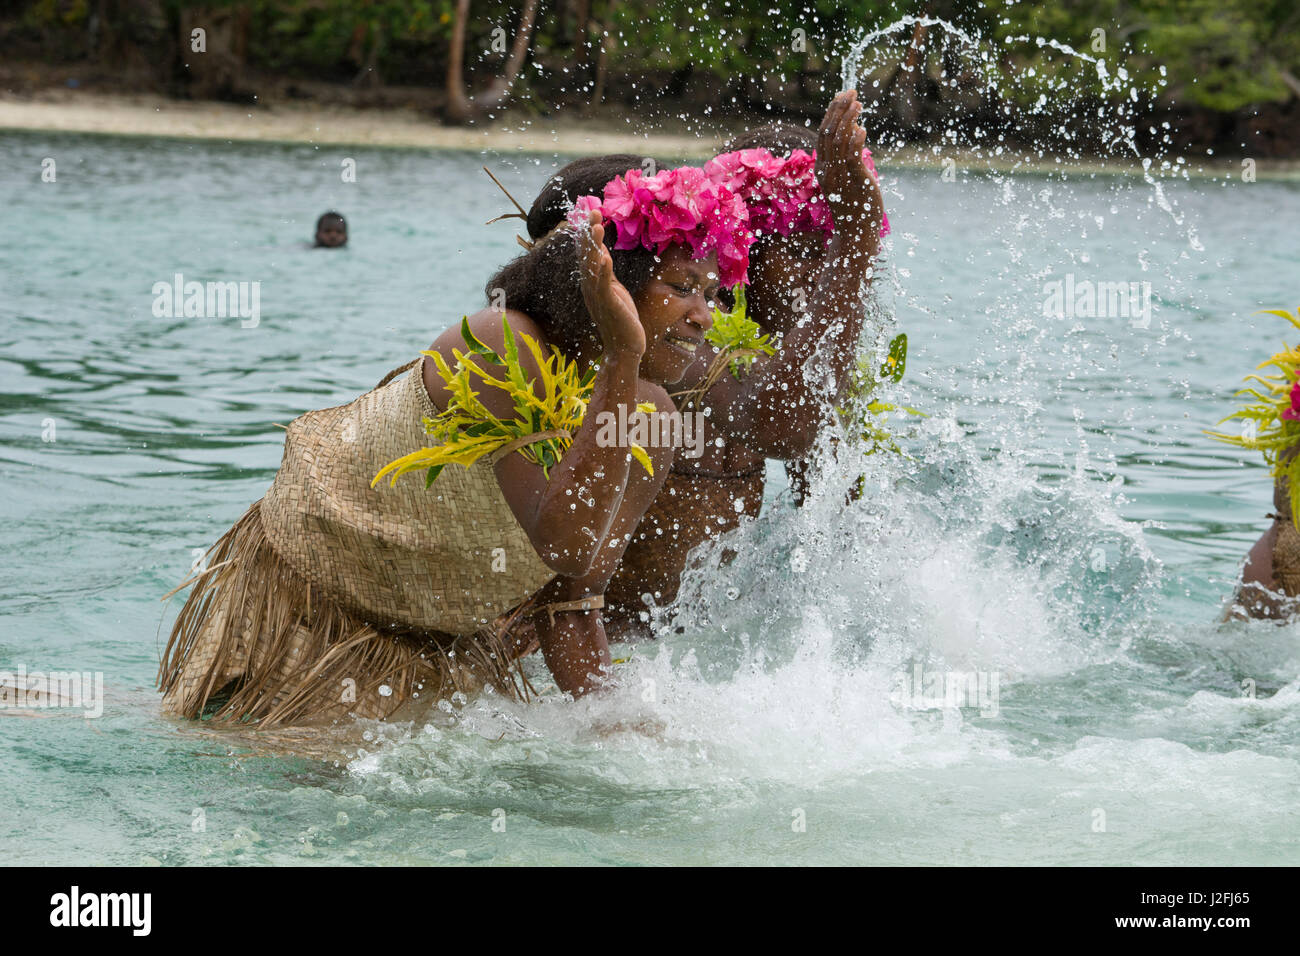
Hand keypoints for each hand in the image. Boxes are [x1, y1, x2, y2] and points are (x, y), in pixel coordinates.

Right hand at [578, 210, 644, 357]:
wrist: (625, 347)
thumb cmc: (621, 319)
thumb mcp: (613, 290)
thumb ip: (606, 273)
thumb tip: (602, 253)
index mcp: (592, 282)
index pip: (588, 253)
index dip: (589, 233)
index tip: (592, 212)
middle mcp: (591, 287)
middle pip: (586, 255)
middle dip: (589, 233)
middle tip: (592, 212)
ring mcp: (598, 296)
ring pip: (592, 267)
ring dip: (593, 247)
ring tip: (595, 228)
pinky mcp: (608, 305)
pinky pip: (603, 286)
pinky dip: (603, 271)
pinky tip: (604, 257)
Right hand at [816, 90, 883, 255]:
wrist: (856, 232)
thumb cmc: (854, 204)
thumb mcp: (848, 176)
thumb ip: (848, 155)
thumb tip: (855, 130)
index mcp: (824, 167)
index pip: (824, 134)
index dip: (832, 112)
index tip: (842, 96)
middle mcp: (828, 170)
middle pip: (829, 133)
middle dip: (839, 110)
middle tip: (850, 91)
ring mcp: (840, 177)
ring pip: (839, 141)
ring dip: (848, 119)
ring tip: (858, 103)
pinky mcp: (855, 182)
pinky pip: (851, 157)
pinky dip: (855, 140)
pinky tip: (861, 128)